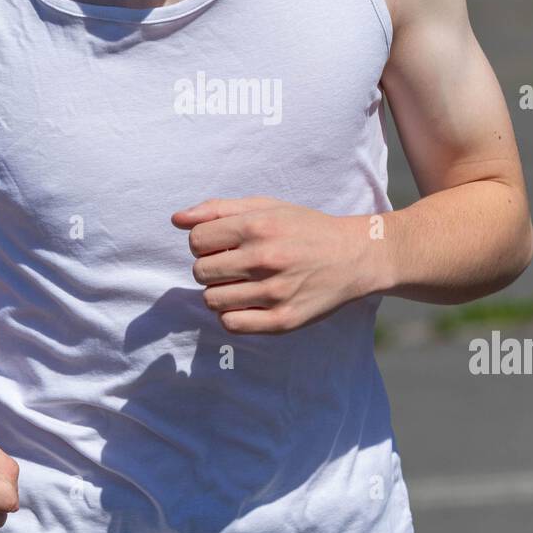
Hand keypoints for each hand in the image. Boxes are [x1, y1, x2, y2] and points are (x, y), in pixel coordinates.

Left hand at [171, 196, 368, 333]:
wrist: (355, 256)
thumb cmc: (305, 228)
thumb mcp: (266, 207)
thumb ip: (218, 209)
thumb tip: (176, 219)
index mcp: (258, 227)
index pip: (197, 241)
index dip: (204, 243)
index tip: (222, 244)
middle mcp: (265, 259)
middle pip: (200, 272)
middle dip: (211, 267)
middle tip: (234, 264)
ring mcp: (274, 293)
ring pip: (212, 300)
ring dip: (219, 292)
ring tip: (242, 283)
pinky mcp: (283, 321)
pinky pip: (232, 324)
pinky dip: (231, 315)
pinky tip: (247, 303)